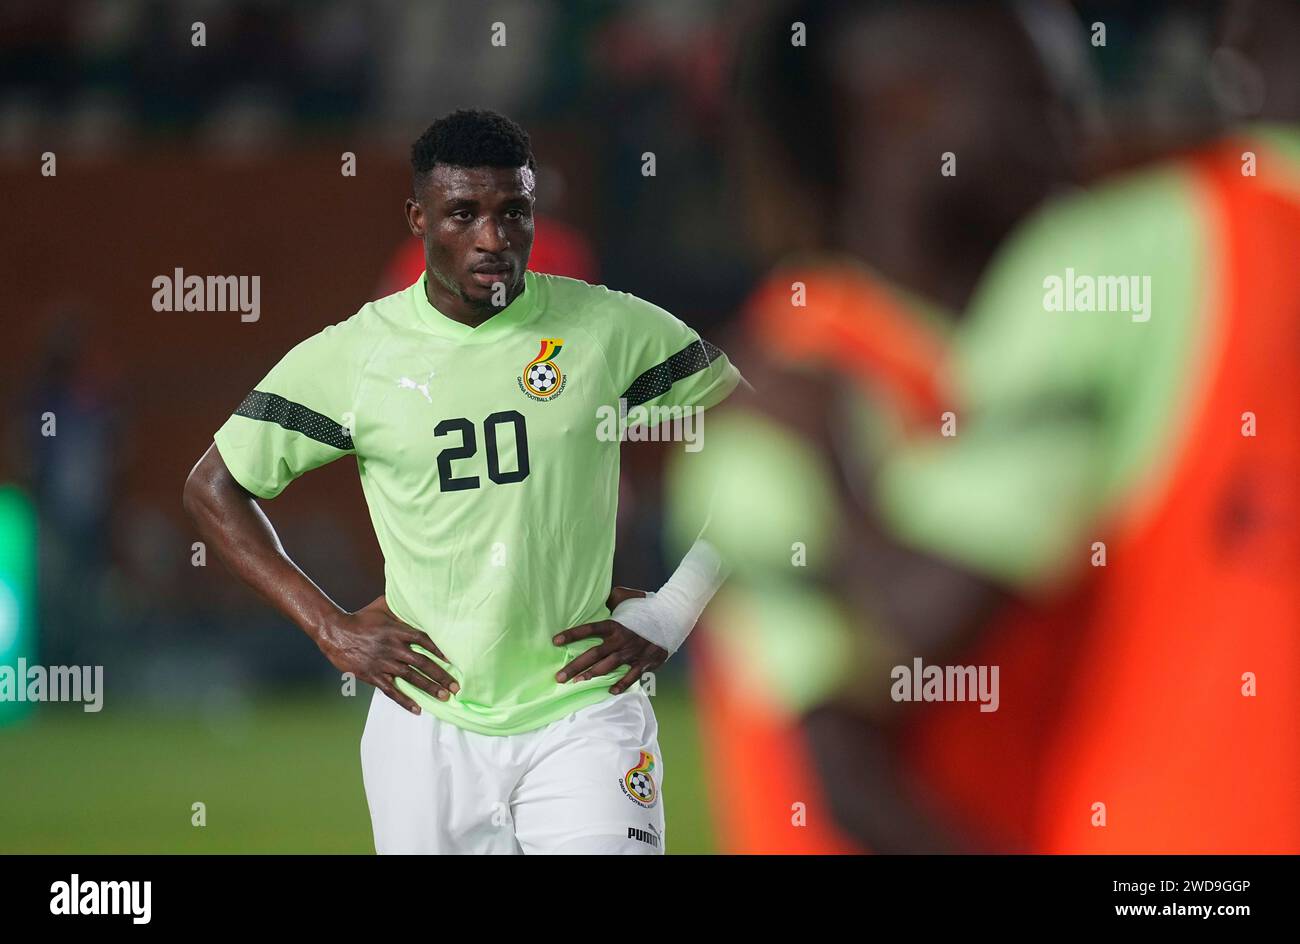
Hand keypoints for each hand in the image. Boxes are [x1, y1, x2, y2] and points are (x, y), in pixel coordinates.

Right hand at [313, 594, 457, 713]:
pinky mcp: (372, 675)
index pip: (425, 641)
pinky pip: (391, 690)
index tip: (453, 661)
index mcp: (398, 631)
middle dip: (441, 675)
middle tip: (456, 686)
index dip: (440, 651)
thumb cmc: (360, 618)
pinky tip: (417, 709)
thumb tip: (415, 599)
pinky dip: (404, 700)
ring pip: (411, 678)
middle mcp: (394, 647)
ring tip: (444, 697)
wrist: (335, 632)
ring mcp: (383, 663)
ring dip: (429, 688)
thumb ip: (399, 606)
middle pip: (422, 663)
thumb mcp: (381, 606)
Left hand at [552, 586, 667, 693]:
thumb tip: (598, 597)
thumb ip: (610, 598)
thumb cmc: (644, 607)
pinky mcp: (644, 662)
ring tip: (576, 683)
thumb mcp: (625, 597)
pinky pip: (631, 676)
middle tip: (559, 677)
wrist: (671, 616)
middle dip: (575, 666)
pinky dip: (621, 685)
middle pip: (593, 654)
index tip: (555, 641)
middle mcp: (620, 639)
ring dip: (591, 676)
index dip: (572, 634)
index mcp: (615, 624)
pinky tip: (610, 691)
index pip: (589, 629)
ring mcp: (632, 652)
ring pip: (608, 667)